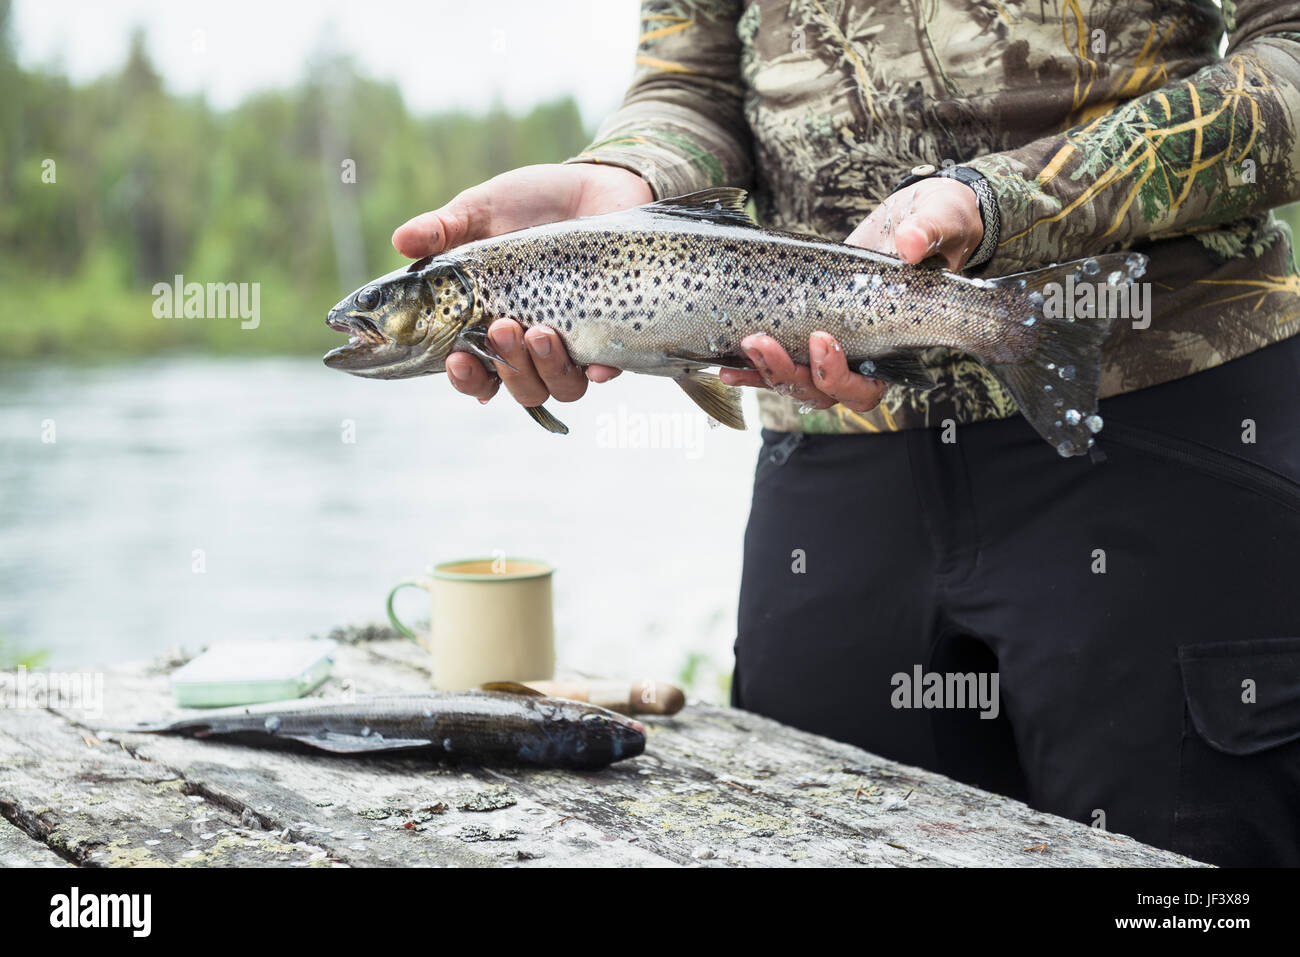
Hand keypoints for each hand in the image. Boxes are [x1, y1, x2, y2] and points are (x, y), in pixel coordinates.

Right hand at [392, 163, 651, 405]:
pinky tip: (595, 361)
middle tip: (503, 326)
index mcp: (491, 326)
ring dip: (547, 369)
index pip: (475, 374)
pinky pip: (607, 369)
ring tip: (542, 330)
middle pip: (520, 388)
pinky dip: (600, 370)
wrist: (596, 185)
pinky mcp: (612, 333)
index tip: (457, 360)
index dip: (466, 379)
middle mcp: (532, 345)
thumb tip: (400, 241)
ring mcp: (574, 342)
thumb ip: (442, 229)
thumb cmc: (532, 202)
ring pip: (561, 388)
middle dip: (509, 367)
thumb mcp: (482, 210)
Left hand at [718, 177, 983, 412]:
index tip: (822, 338)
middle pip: (820, 393)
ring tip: (740, 346)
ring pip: (794, 383)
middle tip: (760, 342)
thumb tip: (911, 243)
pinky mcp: (803, 331)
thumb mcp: (942, 222)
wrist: (920, 217)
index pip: (867, 387)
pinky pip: (774, 362)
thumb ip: (930, 232)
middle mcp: (860, 358)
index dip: (840, 375)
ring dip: (763, 371)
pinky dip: (748, 367)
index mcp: (897, 349)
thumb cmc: (939, 227)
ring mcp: (828, 349)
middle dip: (788, 374)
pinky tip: (723, 363)